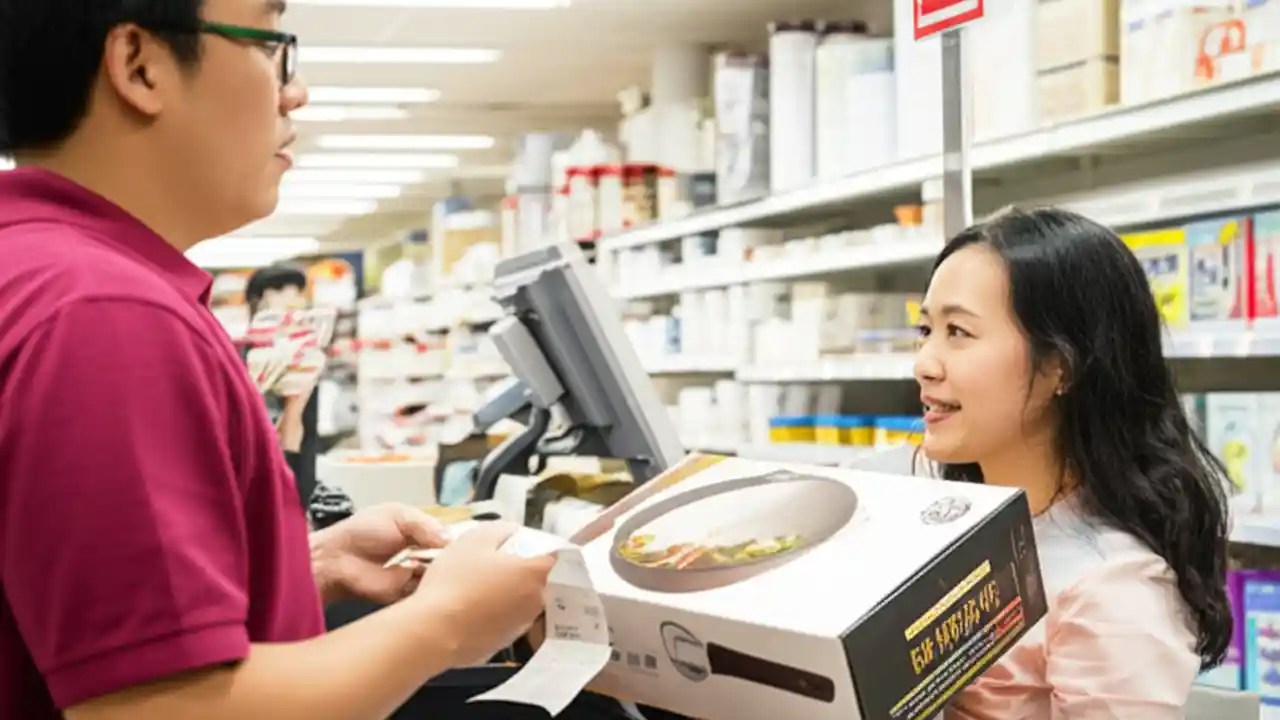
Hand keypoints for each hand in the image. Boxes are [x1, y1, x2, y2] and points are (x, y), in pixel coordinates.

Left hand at [310, 503, 447, 605]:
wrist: (336, 558)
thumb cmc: (363, 530)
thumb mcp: (398, 515)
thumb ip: (425, 524)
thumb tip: (450, 539)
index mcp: (424, 533)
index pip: (450, 538)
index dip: (458, 540)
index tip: (465, 543)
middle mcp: (425, 555)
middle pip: (449, 559)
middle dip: (452, 558)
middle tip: (449, 555)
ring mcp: (417, 576)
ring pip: (441, 577)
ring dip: (440, 573)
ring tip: (436, 566)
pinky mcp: (408, 594)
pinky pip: (426, 594)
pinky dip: (428, 588)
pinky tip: (426, 580)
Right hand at [413, 522, 554, 666]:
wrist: (434, 633)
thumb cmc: (456, 581)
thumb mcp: (473, 541)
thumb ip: (499, 530)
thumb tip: (512, 530)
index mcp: (535, 574)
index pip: (555, 557)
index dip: (543, 548)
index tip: (528, 546)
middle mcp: (536, 601)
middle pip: (539, 580)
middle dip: (524, 571)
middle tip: (499, 565)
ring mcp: (522, 625)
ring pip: (523, 602)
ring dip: (510, 594)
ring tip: (483, 587)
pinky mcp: (505, 643)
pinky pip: (508, 621)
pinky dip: (498, 614)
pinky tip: (474, 610)